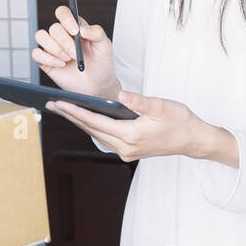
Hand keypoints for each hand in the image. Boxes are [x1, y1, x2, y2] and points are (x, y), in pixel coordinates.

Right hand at [32, 4, 118, 99]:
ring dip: (54, 48)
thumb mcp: (105, 47)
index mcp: (75, 27)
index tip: (75, 32)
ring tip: (67, 59)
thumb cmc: (101, 64)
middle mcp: (62, 35)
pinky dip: (47, 58)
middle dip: (64, 41)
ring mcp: (52, 47)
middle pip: (54, 28)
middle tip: (75, 54)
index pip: (63, 13)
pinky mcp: (45, 61)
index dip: (66, 19)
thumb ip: (97, 33)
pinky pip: (36, 53)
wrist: (97, 86)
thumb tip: (82, 28)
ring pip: (40, 36)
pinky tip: (60, 65)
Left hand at [44, 91, 206, 160]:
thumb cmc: (179, 121)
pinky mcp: (130, 150)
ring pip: (97, 135)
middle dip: (71, 116)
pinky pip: (105, 138)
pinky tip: (86, 118)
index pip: (96, 122)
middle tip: (52, 104)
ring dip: (80, 122)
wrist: (193, 140)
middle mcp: (125, 147)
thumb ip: (138, 100)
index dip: (75, 111)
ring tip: (63, 109)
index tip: (59, 103)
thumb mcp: (160, 106)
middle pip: (91, 130)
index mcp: (131, 135)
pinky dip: (93, 127)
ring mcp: (127, 151)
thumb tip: (120, 94)